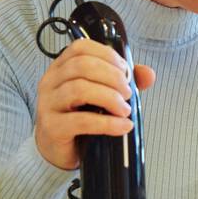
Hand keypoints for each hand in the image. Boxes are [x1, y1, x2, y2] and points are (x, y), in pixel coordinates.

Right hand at [34, 38, 155, 169]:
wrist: (60, 150)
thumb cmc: (80, 117)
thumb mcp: (102, 95)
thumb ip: (124, 82)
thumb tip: (149, 74)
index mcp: (61, 67)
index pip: (81, 48)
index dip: (107, 55)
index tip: (125, 71)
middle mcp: (51, 81)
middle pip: (82, 66)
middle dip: (112, 77)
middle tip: (128, 94)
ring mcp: (48, 103)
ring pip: (80, 89)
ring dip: (110, 98)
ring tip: (125, 110)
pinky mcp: (52, 126)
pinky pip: (81, 120)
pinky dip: (107, 123)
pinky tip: (123, 126)